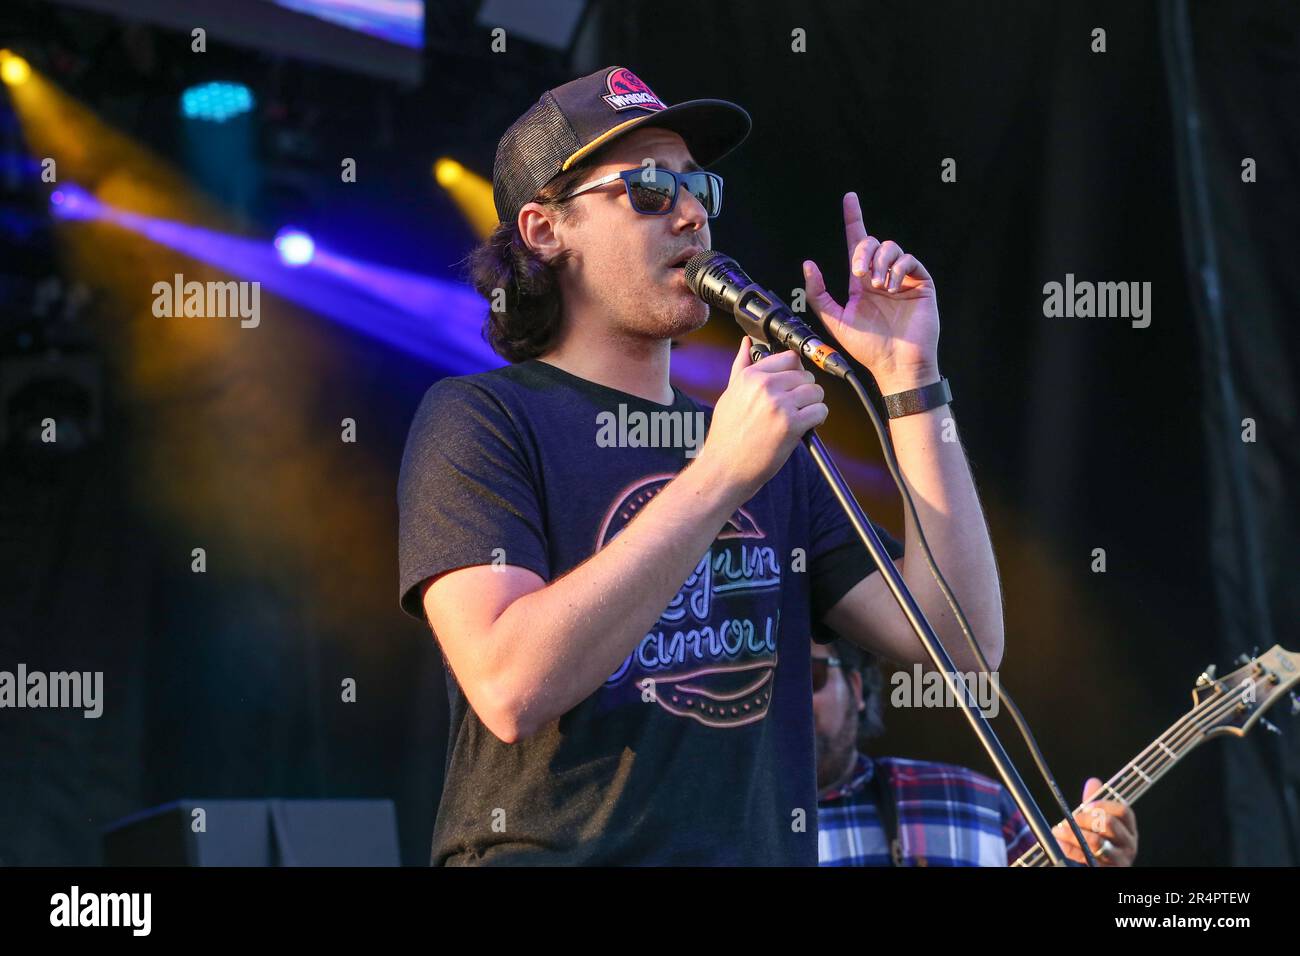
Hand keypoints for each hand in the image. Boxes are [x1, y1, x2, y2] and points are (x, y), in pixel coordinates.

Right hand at [695, 338, 826, 503]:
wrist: (725, 468)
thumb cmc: (726, 435)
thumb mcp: (730, 395)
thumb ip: (741, 366)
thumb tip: (746, 343)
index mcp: (750, 377)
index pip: (788, 358)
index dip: (795, 372)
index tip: (793, 384)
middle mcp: (765, 387)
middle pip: (805, 375)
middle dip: (805, 390)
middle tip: (796, 406)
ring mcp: (779, 405)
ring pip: (816, 391)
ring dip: (813, 404)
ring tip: (800, 416)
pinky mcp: (791, 425)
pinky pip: (820, 411)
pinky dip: (818, 419)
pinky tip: (805, 426)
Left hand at [802, 192, 940, 392]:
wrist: (894, 363)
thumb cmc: (867, 347)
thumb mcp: (835, 319)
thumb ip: (819, 293)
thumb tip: (808, 266)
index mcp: (862, 283)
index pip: (856, 244)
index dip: (854, 219)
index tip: (850, 199)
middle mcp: (881, 276)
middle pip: (872, 242)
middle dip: (862, 252)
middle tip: (858, 274)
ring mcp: (902, 279)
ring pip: (891, 247)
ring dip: (879, 262)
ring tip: (877, 285)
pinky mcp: (920, 283)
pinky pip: (909, 261)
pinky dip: (897, 269)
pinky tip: (891, 287)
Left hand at [1053, 777, 1138, 866]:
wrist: (1099, 868)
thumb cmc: (1100, 843)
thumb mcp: (1099, 824)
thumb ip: (1096, 805)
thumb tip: (1093, 782)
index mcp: (1129, 830)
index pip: (1123, 811)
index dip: (1104, 805)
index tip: (1086, 806)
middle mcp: (1128, 845)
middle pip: (1109, 823)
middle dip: (1085, 819)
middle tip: (1070, 819)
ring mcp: (1119, 860)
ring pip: (1096, 842)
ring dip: (1072, 833)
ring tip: (1059, 830)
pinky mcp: (1106, 870)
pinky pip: (1086, 858)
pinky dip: (1070, 849)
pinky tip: (1060, 842)